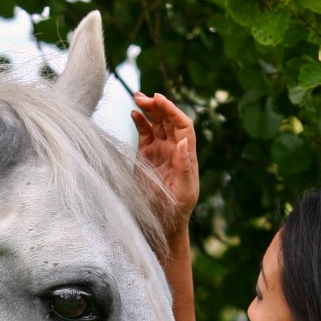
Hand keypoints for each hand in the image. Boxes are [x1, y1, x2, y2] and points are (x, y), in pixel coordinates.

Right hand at [132, 92, 198, 240]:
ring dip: (148, 110)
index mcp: (186, 156)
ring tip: (137, 99)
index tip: (158, 99)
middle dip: (157, 106)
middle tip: (142, 97)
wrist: (163, 224)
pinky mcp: (146, 157)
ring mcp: (160, 152)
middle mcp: (174, 150)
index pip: (182, 125)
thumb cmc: (176, 211)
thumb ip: (184, 167)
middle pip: (169, 120)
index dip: (171, 110)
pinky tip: (134, 114)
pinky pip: (145, 134)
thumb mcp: (183, 192)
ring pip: (157, 124)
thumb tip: (182, 142)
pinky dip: (140, 122)